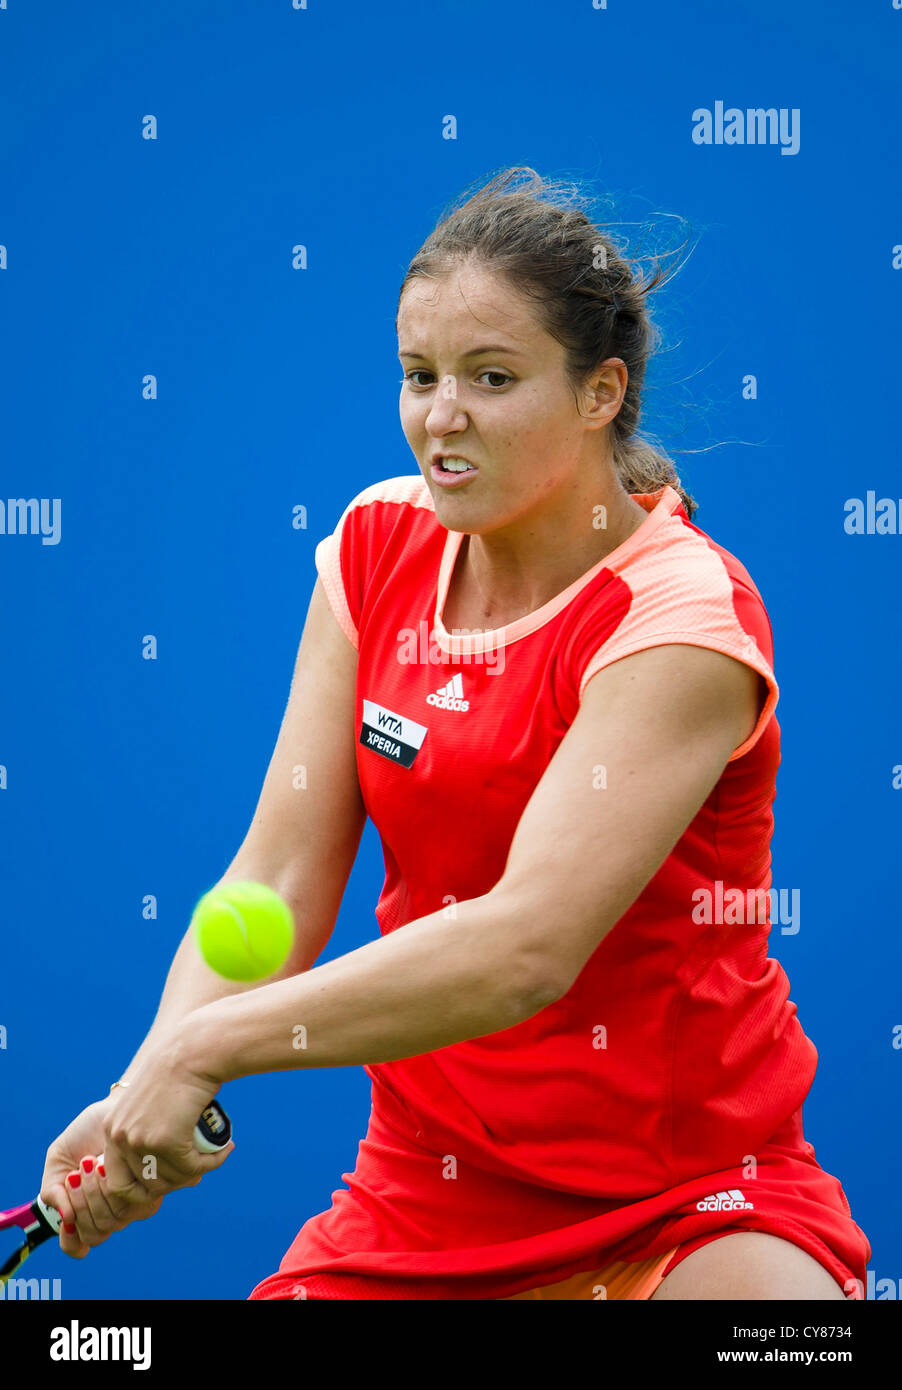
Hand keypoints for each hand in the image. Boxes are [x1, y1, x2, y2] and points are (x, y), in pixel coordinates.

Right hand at [40, 1099, 163, 1258]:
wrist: (113, 1108)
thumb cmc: (86, 1134)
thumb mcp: (59, 1160)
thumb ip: (52, 1191)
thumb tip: (65, 1219)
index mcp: (89, 1209)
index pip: (80, 1243)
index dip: (71, 1240)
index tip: (66, 1220)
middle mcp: (113, 1211)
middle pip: (95, 1232)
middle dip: (81, 1204)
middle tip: (77, 1175)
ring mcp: (133, 1204)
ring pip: (112, 1222)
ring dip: (94, 1194)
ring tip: (90, 1164)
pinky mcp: (151, 1190)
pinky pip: (129, 1206)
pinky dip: (109, 1187)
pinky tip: (105, 1165)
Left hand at [100, 1031, 233, 1206]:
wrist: (193, 1050)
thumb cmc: (177, 1070)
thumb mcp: (148, 1102)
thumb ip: (144, 1130)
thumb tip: (155, 1168)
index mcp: (111, 1129)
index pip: (117, 1183)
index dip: (143, 1190)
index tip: (168, 1179)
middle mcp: (121, 1138)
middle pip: (146, 1187)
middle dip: (175, 1182)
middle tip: (196, 1166)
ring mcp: (141, 1141)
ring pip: (172, 1180)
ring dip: (197, 1171)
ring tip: (214, 1153)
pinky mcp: (166, 1142)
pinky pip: (192, 1168)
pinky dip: (211, 1162)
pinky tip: (224, 1149)